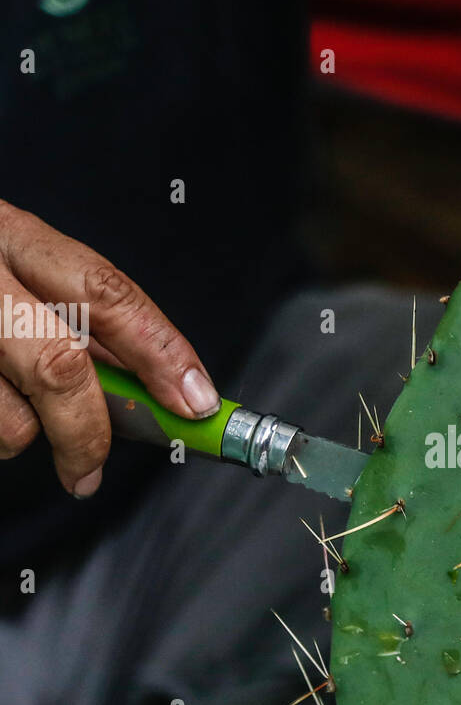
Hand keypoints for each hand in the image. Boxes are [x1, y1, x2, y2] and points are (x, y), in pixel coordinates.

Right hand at [0, 200, 218, 496]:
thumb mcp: (10, 268)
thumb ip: (77, 315)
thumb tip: (159, 385)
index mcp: (9, 235)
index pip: (105, 290)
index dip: (160, 351)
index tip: (198, 401)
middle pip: (58, 364)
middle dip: (88, 430)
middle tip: (89, 470)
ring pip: (8, 418)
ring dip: (19, 437)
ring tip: (5, 412)